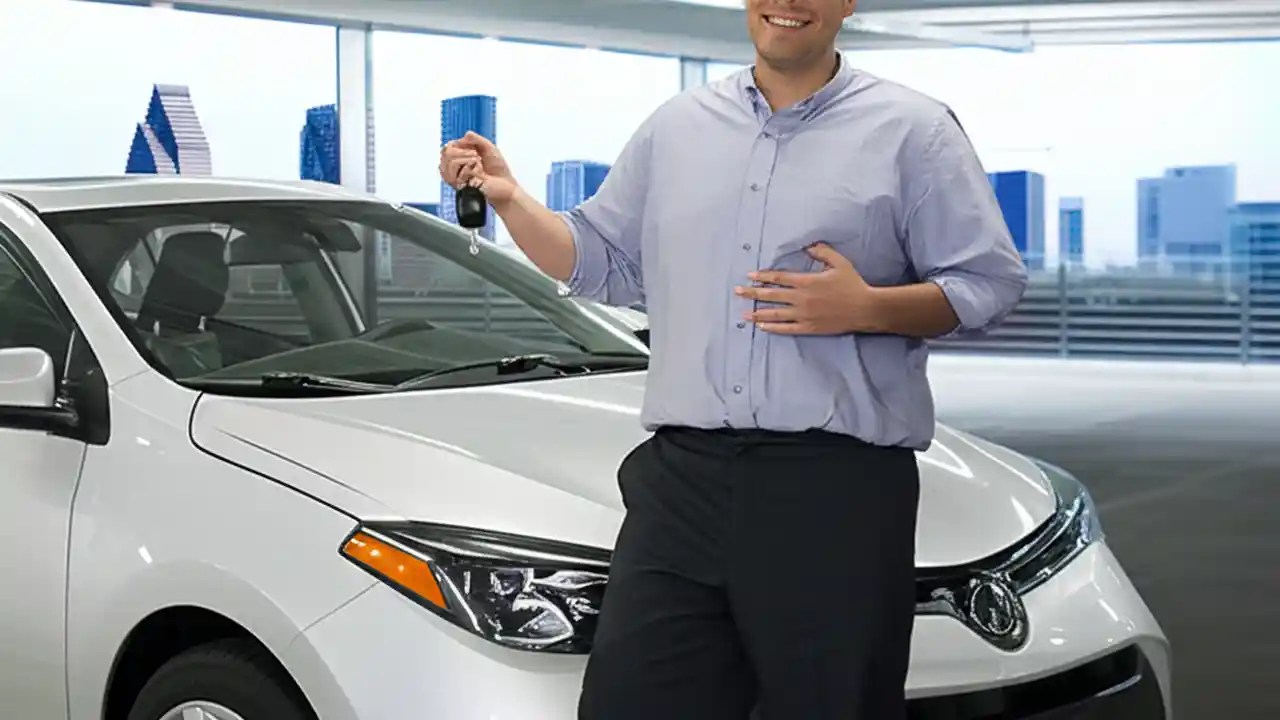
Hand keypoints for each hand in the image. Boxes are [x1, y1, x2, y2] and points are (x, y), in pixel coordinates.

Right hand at [438, 131, 518, 204]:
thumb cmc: (498, 170)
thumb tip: (465, 134)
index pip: (446, 148)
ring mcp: (458, 178)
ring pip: (448, 164)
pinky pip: (457, 175)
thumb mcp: (489, 148)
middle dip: (460, 151)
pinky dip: (468, 169)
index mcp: (461, 157)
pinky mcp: (462, 187)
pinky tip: (477, 171)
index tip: (470, 147)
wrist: (505, 186)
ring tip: (477, 162)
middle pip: (444, 155)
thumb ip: (477, 139)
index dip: (456, 144)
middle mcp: (457, 168)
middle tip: (475, 154)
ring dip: (464, 159)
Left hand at [734, 243, 880, 334]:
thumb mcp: (840, 263)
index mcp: (806, 281)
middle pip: (771, 295)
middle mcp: (801, 298)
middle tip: (737, 292)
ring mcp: (804, 314)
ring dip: (758, 313)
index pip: (779, 278)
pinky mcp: (809, 327)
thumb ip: (823, 252)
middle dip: (752, 293)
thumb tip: (809, 246)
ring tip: (743, 314)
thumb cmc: (853, 284)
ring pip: (775, 314)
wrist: (865, 308)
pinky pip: (787, 328)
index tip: (749, 275)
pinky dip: (773, 328)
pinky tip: (762, 327)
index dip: (763, 276)